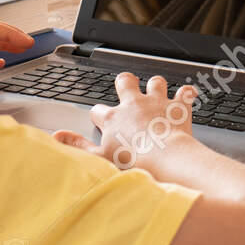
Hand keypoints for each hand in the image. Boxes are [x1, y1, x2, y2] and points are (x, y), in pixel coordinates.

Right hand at [54, 72, 199, 170]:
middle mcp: (133, 105)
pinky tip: (187, 96)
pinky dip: (186, 95)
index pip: (99, 110)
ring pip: (155, 82)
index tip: (100, 121)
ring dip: (156, 86)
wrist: (164, 158)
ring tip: (156, 91)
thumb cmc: (134, 161)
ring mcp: (156, 103)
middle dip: (125, 83)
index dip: (98, 115)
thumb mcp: (99, 157)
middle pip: (125, 82)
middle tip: (127, 88)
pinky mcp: (177, 107)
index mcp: (113, 118)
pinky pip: (184, 94)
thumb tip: (57, 137)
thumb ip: (78, 145)